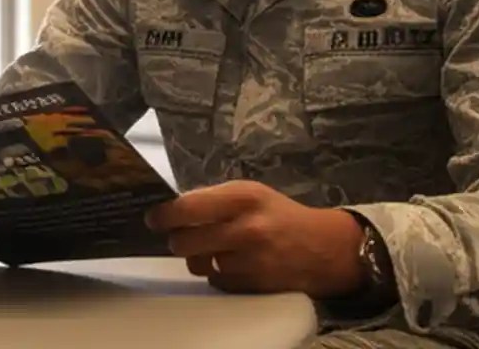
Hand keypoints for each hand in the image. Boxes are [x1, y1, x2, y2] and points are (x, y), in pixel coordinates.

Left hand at [145, 180, 366, 297]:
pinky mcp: (252, 285)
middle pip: (184, 242)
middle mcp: (245, 229)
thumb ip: (213, 199)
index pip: (187, 208)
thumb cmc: (279, 215)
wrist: (323, 248)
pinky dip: (217, 273)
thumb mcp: (250, 193)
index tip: (154, 218)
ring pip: (197, 264)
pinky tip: (234, 263)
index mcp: (242, 197)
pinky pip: (215, 281)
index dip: (164, 215)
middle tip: (182, 236)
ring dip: (198, 258)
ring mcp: (249, 261)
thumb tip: (171, 209)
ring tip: (215, 248)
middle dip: (177, 240)